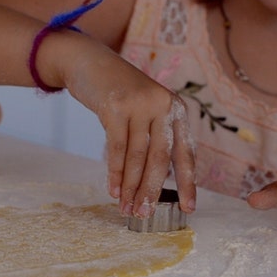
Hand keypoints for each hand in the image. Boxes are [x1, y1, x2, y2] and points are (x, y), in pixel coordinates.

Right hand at [60, 42, 196, 217]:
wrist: (88, 61)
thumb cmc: (117, 92)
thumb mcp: (143, 109)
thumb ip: (152, 137)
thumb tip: (153, 181)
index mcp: (176, 109)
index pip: (185, 153)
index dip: (188, 183)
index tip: (188, 209)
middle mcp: (163, 106)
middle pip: (161, 159)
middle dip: (152, 191)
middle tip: (144, 215)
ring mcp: (139, 105)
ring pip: (138, 157)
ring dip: (132, 187)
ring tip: (127, 209)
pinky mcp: (115, 107)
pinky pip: (117, 148)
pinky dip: (116, 173)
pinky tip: (114, 191)